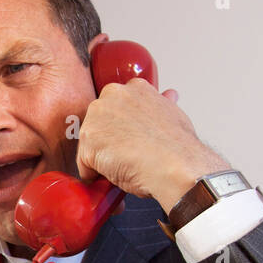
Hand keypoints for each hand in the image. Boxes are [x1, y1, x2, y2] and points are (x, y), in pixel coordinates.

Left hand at [76, 82, 228, 214]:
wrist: (176, 166)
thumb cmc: (178, 148)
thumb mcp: (173, 114)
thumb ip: (161, 104)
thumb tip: (167, 96)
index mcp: (135, 87)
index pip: (115, 107)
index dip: (122, 127)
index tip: (132, 138)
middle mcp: (113, 95)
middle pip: (97, 124)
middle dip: (108, 141)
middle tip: (130, 155)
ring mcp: (97, 115)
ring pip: (89, 145)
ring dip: (102, 159)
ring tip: (127, 164)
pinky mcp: (88, 138)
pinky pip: (84, 165)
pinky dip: (96, 176)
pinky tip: (118, 173)